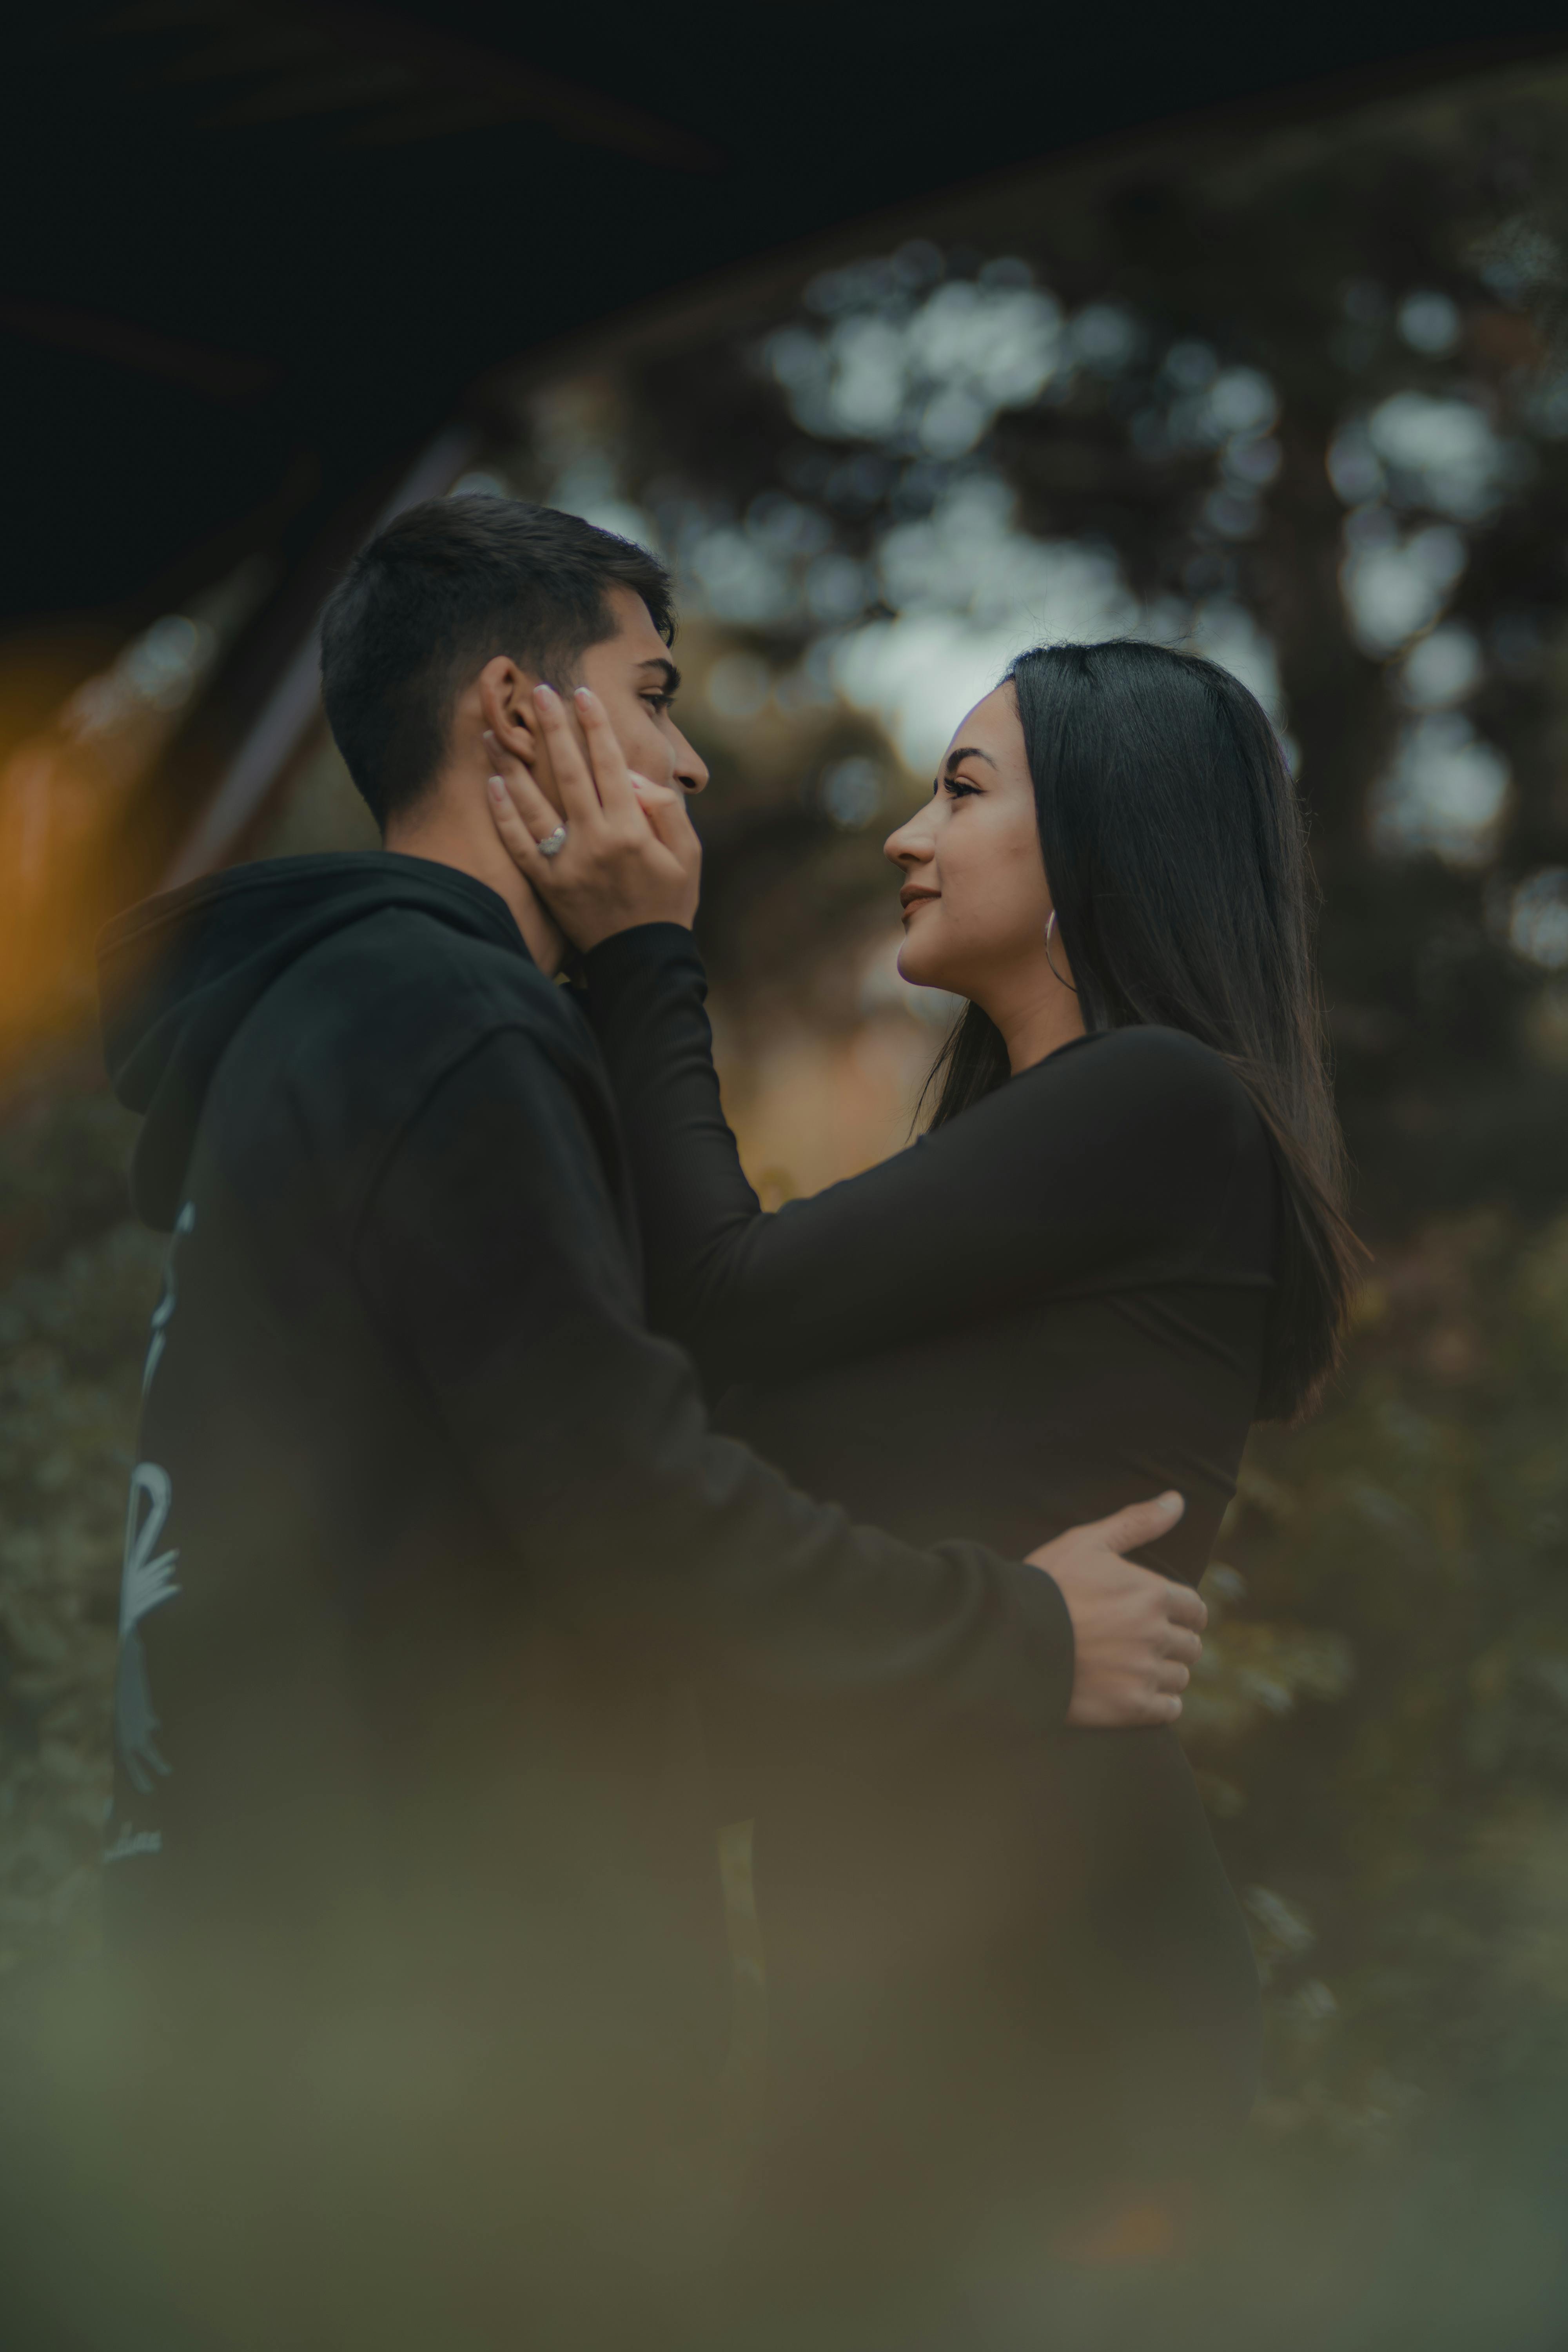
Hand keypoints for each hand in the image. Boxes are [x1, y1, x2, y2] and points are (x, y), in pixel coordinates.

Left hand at [484, 684, 700, 948]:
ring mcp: (567, 863)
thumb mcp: (688, 856)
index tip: (582, 694)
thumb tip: (634, 778)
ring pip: (534, 804)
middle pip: (570, 773)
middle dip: (554, 729)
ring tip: (495, 733)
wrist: (642, 960)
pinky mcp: (548, 884)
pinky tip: (491, 785)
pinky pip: (520, 844)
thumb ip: (668, 811)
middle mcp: (596, 841)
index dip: (595, 726)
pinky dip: (504, 814)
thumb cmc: (669, 902)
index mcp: (632, 830)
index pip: (609, 765)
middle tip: (538, 693)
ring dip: (513, 766)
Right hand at [1025, 1492, 1204, 1727]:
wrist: (1008, 1636)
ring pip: (1179, 1677)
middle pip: (1190, 1645)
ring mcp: (1143, 1672)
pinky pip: (1169, 1710)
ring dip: (1164, 1672)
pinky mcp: (1130, 1706)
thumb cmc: (1046, 1584)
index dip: (1180, 1611)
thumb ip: (1137, 1521)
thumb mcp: (1088, 1542)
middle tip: (1141, 1640)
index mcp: (1152, 1594)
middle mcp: (1155, 1634)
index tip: (1161, 1615)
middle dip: (1171, 1641)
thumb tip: (1177, 1500)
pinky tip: (1135, 1692)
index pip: (1195, 1609)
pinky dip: (1160, 1704)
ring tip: (1133, 1666)